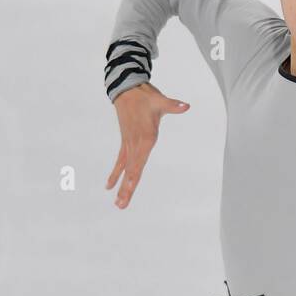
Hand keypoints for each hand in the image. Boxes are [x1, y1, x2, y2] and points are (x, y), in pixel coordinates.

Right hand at [106, 82, 190, 207]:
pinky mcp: (126, 142)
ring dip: (121, 186)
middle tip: (121, 205)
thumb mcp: (160, 101)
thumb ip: (173, 106)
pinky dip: (116, 173)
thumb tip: (185, 106)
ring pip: (125, 169)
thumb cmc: (145, 97)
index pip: (139, 161)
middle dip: (126, 189)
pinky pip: (120, 161)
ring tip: (118, 204)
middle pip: (131, 171)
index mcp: (145, 138)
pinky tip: (109, 186)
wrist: (127, 90)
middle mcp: (135, 144)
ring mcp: (129, 144)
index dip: (134, 176)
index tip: (130, 188)